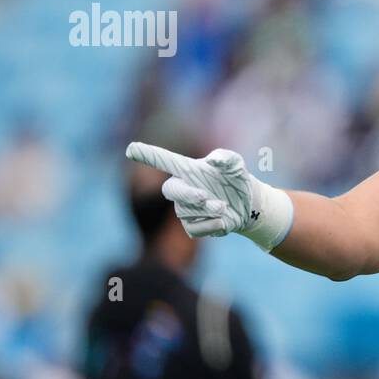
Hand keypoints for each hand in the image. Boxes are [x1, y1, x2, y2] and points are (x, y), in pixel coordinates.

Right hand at [125, 142, 292, 250]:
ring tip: (224, 206)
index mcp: (186, 169)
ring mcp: (184, 209)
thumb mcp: (234, 164)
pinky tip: (224, 220)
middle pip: (171, 190)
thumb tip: (214, 162)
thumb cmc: (235, 178)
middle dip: (186, 194)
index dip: (147, 155)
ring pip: (187, 212)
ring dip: (209, 210)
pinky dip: (212, 225)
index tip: (131, 149)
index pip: (163, 160)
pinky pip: (195, 229)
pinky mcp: (191, 227)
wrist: (247, 203)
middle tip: (204, 197)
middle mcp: (181, 188)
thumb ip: (226, 159)